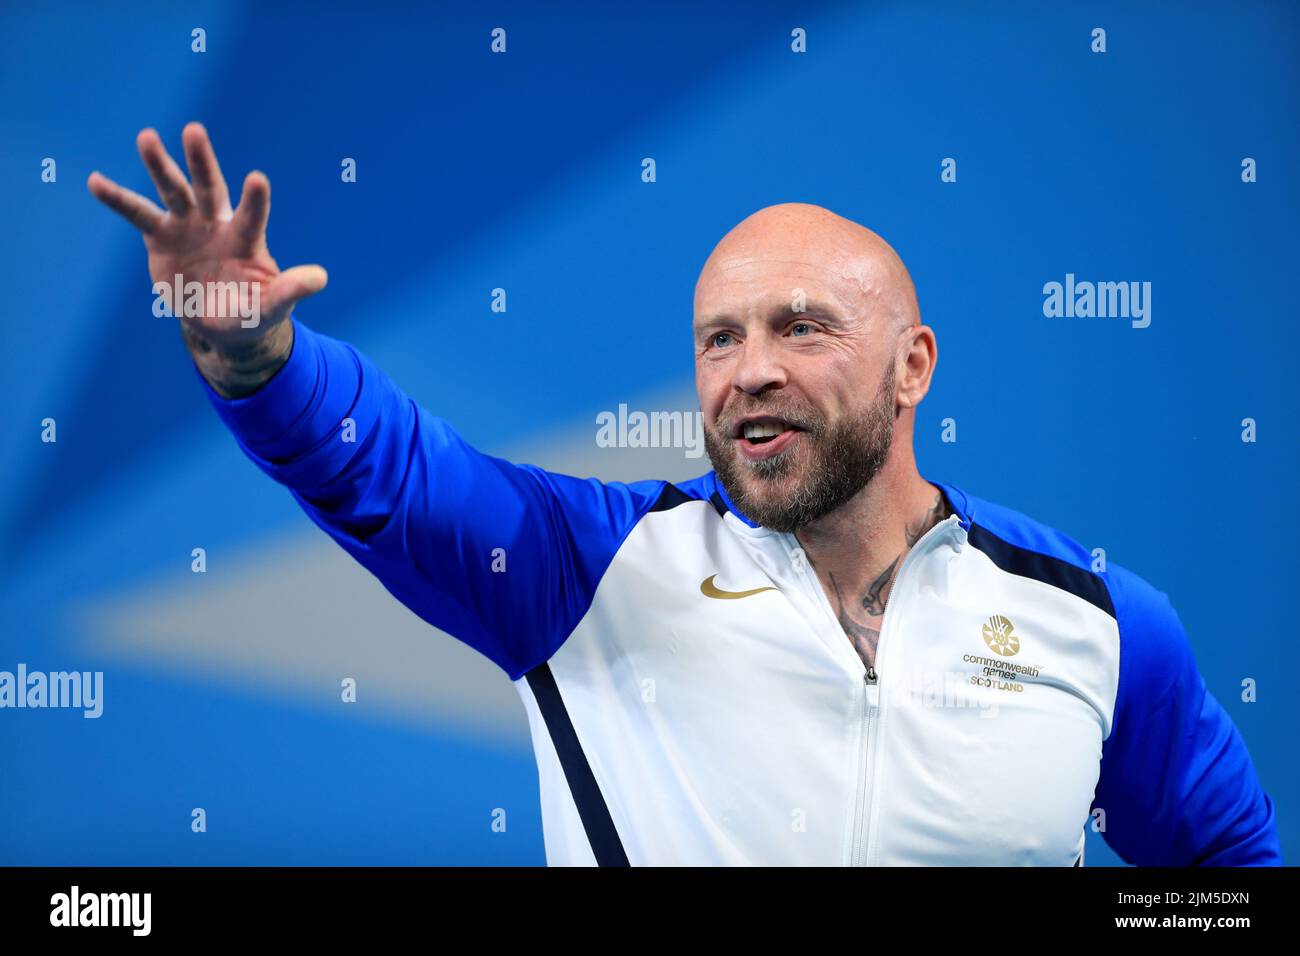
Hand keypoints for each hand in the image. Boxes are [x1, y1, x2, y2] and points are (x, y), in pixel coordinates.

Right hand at [88, 123, 326, 391]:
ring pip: (173, 191)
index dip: (255, 199)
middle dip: (202, 161)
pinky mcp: (160, 237)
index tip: (257, 179)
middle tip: (194, 130)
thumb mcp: (273, 306)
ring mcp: (187, 226)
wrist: (221, 321)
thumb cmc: (253, 310)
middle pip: (210, 188)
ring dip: (160, 166)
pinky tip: (95, 180)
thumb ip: (291, 290)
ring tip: (147, 137)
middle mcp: (216, 223)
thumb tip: (321, 278)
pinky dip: (116, 198)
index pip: (252, 215)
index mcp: (246, 238)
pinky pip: (136, 214)